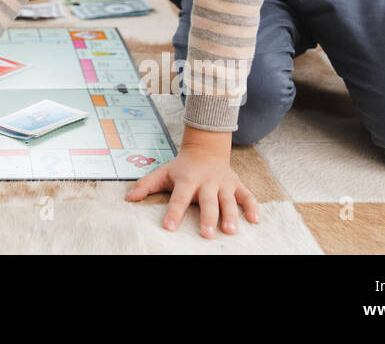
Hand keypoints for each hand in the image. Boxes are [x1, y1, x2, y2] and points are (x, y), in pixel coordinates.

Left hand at [124, 144, 260, 237]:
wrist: (206, 150)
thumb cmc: (181, 168)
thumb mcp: (163, 173)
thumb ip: (146, 185)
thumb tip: (128, 198)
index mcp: (186, 179)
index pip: (179, 197)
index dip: (173, 212)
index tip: (169, 227)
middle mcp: (206, 181)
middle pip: (207, 201)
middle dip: (208, 217)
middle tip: (207, 235)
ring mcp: (223, 183)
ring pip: (228, 200)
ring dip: (231, 215)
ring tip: (230, 231)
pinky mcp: (236, 185)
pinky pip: (247, 196)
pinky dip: (252, 207)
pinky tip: (255, 221)